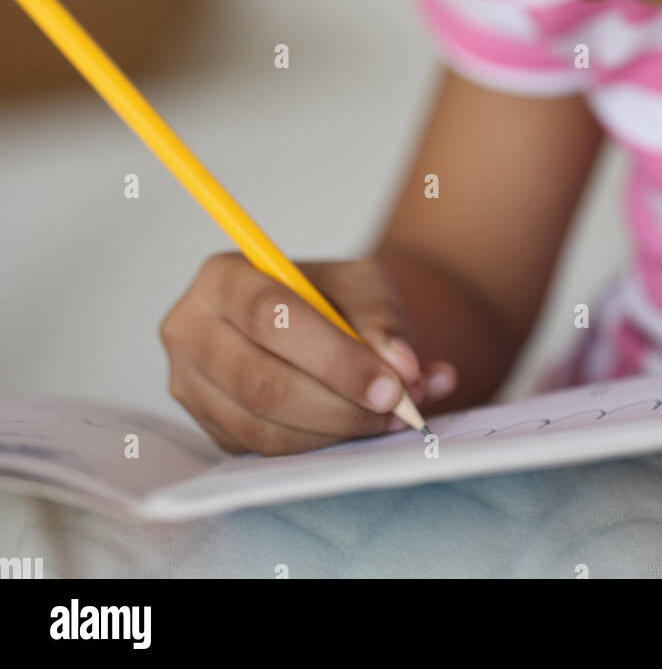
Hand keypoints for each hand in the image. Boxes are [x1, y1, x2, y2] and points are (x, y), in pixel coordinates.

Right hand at [159, 252, 457, 455]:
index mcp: (223, 277)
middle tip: (397, 410)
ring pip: (262, 428)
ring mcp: (191, 386)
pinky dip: (319, 447)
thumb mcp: (363, 284)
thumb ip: (384, 319)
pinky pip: (264, 451)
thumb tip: (402, 369)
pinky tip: (359, 428)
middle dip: (338, 405)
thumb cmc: (330, 297)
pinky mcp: (207, 427)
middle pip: (260, 382)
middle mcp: (191, 331)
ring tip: (392, 418)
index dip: (334, 358)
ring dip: (335, 432)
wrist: (310, 320)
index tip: (392, 385)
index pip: (271, 318)